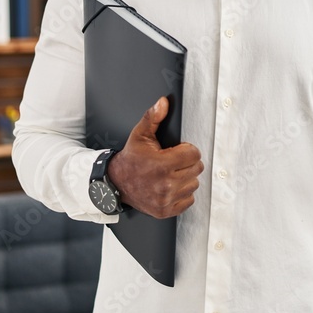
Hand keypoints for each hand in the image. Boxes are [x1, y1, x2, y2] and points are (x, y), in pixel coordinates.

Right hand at [106, 96, 203, 218]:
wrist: (116, 183)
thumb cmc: (131, 158)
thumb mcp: (140, 135)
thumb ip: (153, 117)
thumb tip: (163, 102)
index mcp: (162, 164)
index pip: (194, 154)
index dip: (187, 150)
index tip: (178, 150)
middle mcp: (165, 184)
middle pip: (197, 169)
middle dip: (188, 163)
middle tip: (174, 162)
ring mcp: (166, 199)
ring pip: (194, 184)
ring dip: (186, 178)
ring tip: (172, 174)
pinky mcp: (165, 210)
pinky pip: (189, 200)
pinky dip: (182, 193)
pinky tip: (171, 186)